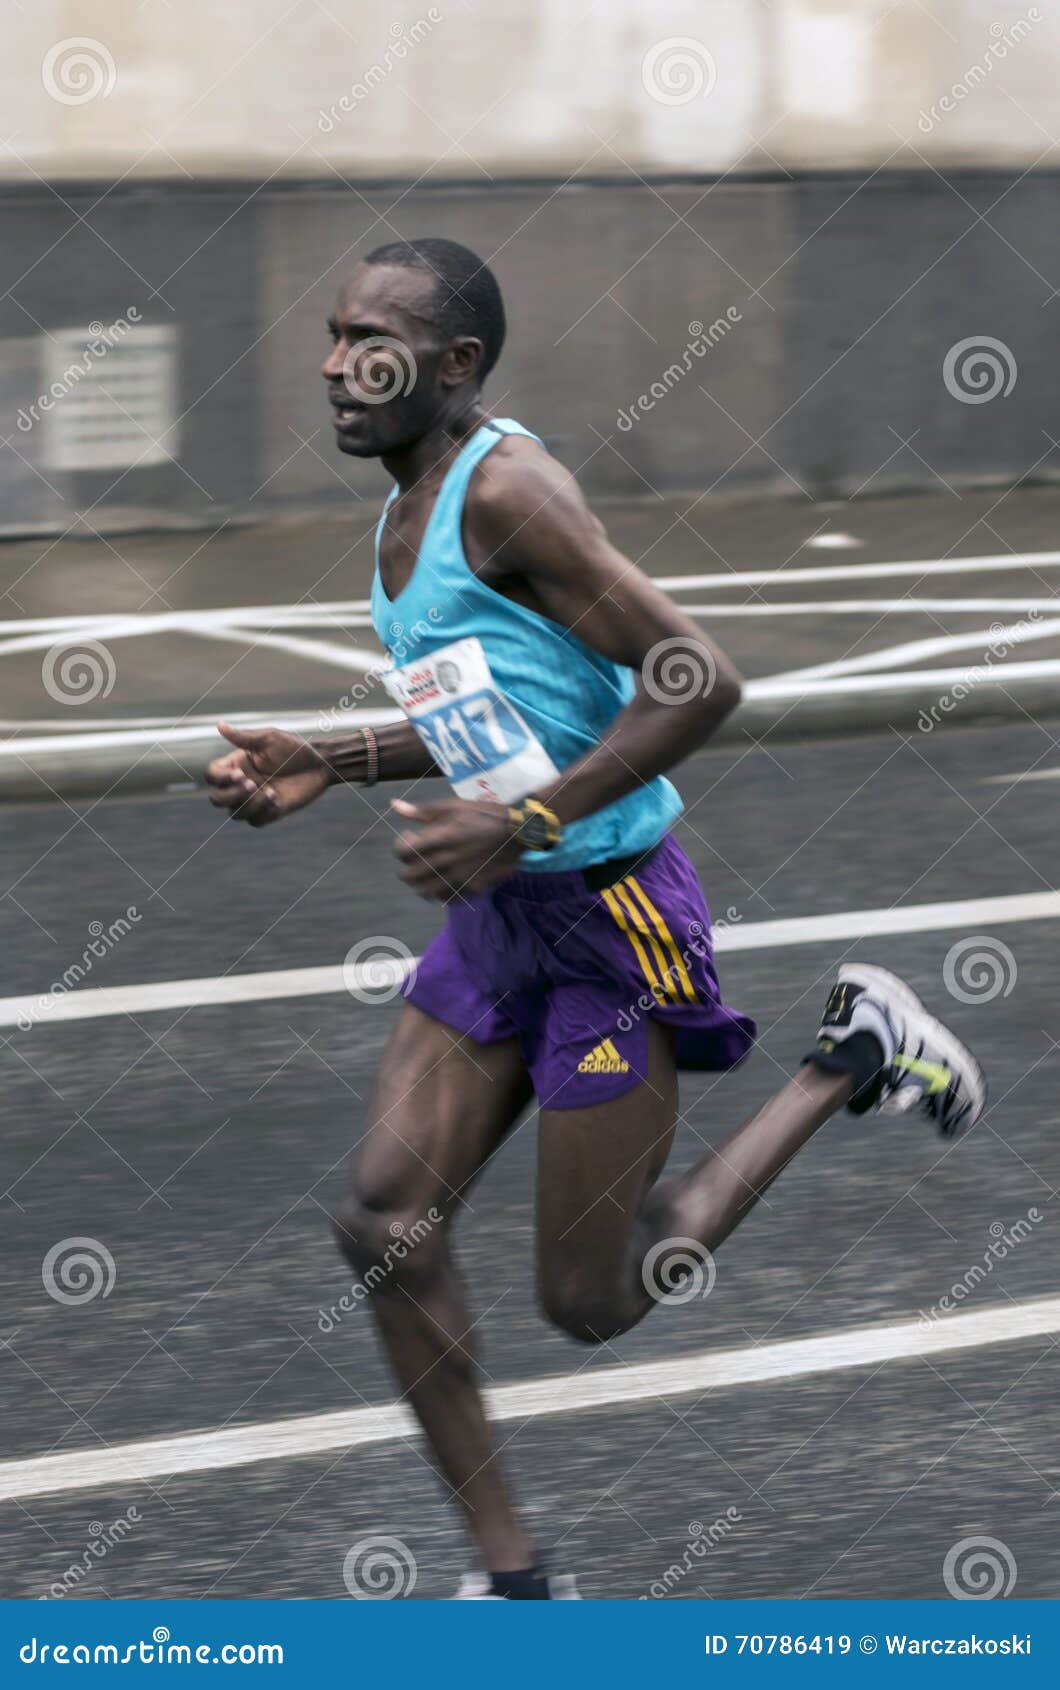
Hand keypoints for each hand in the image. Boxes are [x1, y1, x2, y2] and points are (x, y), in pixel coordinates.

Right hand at [205, 721, 330, 826]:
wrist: (319, 765)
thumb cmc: (294, 748)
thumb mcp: (270, 739)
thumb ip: (244, 737)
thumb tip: (220, 725)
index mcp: (237, 764)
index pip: (212, 775)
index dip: (219, 778)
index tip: (239, 773)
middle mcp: (242, 784)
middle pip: (217, 799)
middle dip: (231, 794)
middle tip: (253, 784)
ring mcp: (254, 800)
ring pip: (235, 813)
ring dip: (249, 805)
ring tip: (272, 792)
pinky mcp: (269, 812)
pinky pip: (255, 821)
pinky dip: (263, 813)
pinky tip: (277, 800)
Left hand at [391, 797, 522, 899]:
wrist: (516, 831)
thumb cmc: (482, 815)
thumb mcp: (452, 806)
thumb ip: (422, 810)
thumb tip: (394, 805)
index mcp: (440, 838)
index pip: (402, 852)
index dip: (400, 846)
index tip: (411, 837)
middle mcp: (446, 860)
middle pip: (408, 876)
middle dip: (405, 867)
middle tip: (415, 858)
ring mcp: (459, 877)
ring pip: (424, 892)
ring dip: (420, 883)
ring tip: (428, 872)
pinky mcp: (472, 888)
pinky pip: (447, 899)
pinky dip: (440, 893)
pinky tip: (445, 881)